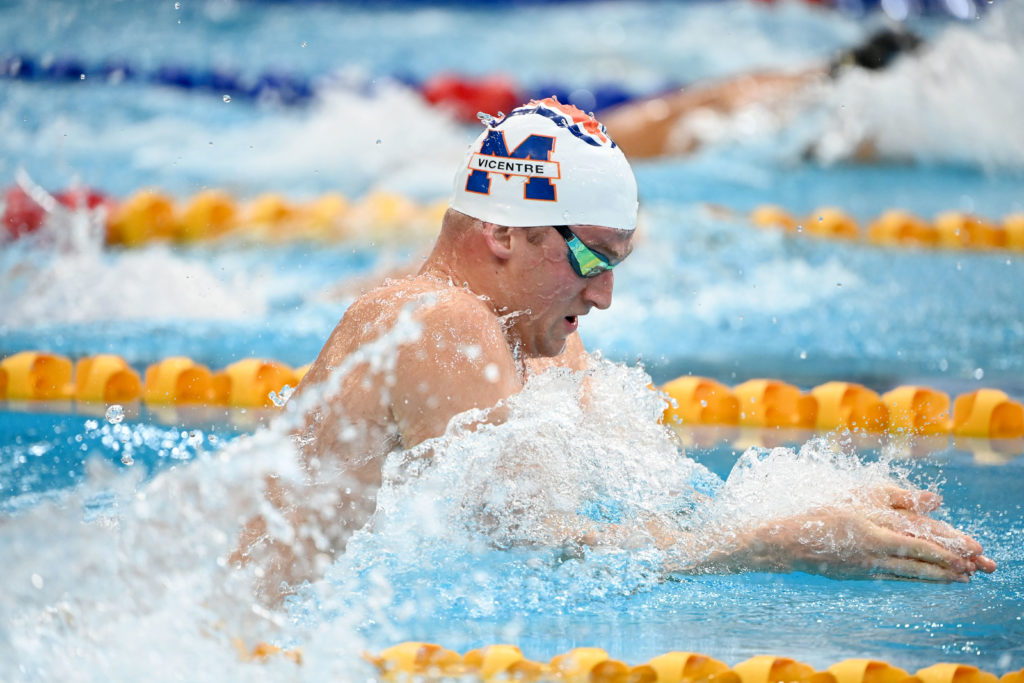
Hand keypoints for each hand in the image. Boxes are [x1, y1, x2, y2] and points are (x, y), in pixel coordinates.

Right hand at [741, 486, 995, 581]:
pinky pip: (896, 577)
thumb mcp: (858, 497)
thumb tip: (935, 499)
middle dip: (953, 562)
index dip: (949, 542)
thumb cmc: (819, 513)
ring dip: (941, 575)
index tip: (973, 547)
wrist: (786, 542)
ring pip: (913, 571)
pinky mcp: (861, 573)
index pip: (922, 535)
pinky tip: (930, 579)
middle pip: (923, 556)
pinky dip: (918, 578)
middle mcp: (876, 548)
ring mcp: (868, 564)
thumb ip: (898, 497)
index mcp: (876, 525)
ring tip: (964, 578)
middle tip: (980, 567)